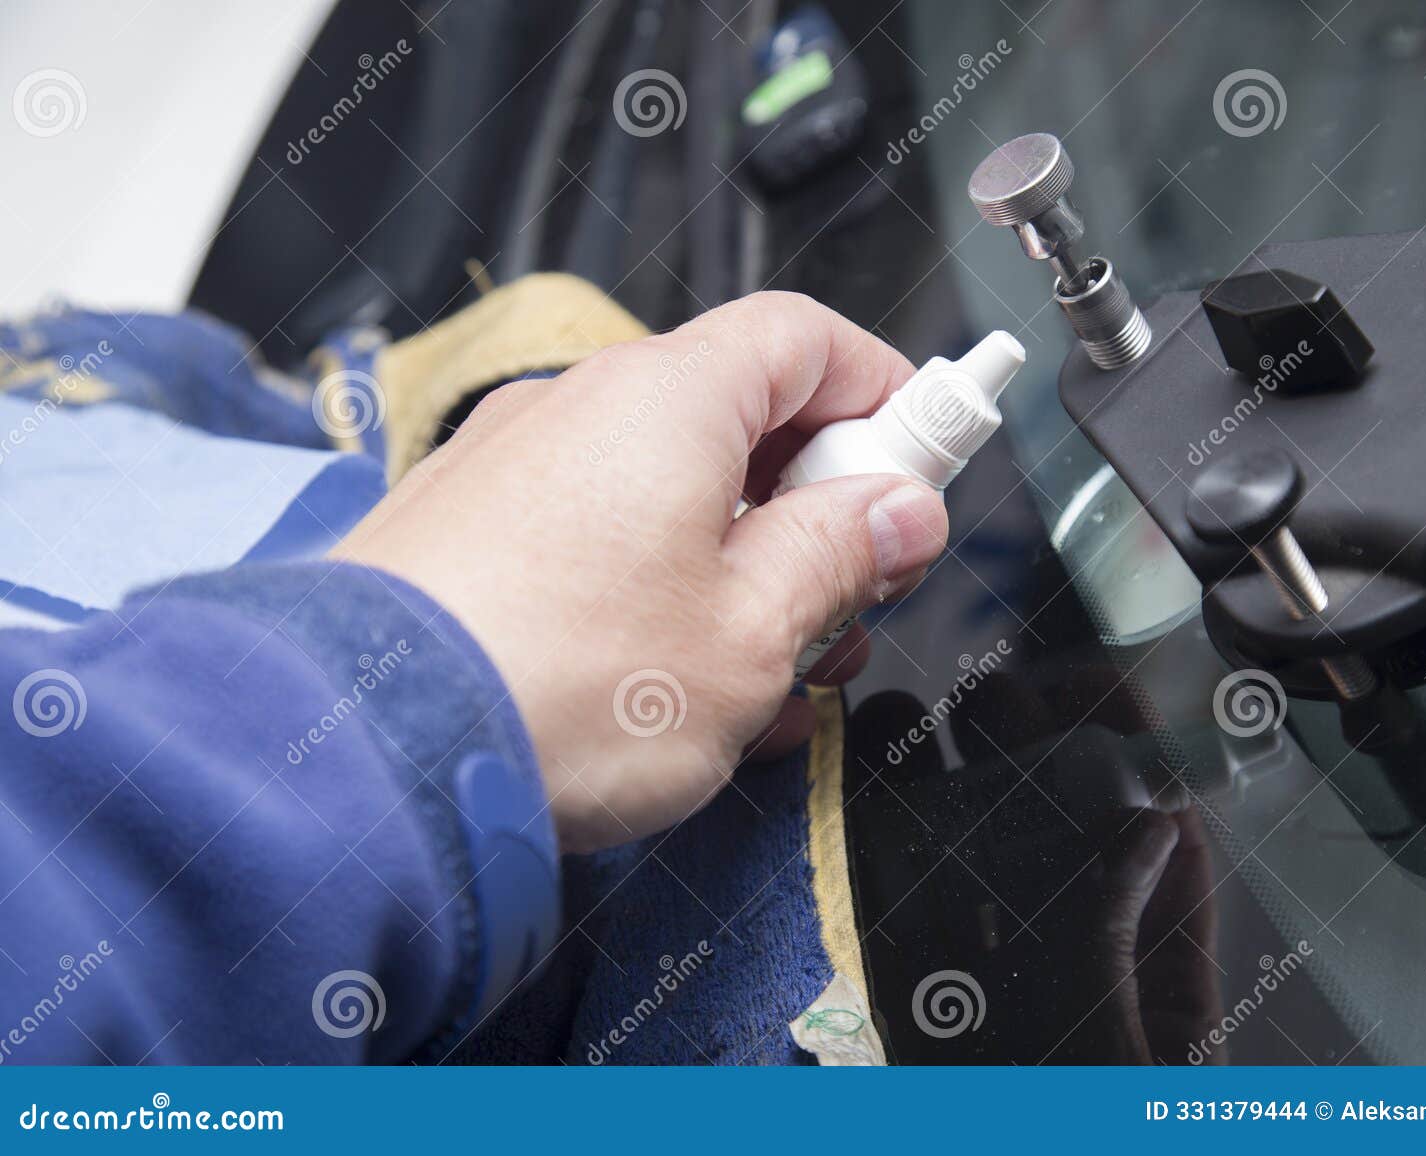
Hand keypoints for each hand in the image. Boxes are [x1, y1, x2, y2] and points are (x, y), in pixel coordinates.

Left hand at [333, 292, 948, 851]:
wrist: (364, 758)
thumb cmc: (553, 688)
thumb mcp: (752, 631)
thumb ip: (840, 555)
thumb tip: (895, 514)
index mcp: (664, 398)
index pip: (805, 339)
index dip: (886, 391)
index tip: (929, 457)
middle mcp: (579, 410)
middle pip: (742, 420)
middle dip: (821, 509)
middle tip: (860, 591)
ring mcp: (514, 471)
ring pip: (673, 495)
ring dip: (746, 570)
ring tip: (779, 672)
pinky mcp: (470, 539)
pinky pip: (601, 541)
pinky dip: (663, 595)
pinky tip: (687, 689)